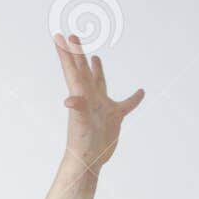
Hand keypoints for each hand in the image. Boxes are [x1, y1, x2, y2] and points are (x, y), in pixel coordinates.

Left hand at [53, 32, 143, 175]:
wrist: (89, 161)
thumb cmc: (82, 145)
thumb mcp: (80, 124)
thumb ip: (78, 109)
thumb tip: (69, 100)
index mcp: (81, 94)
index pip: (73, 69)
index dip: (66, 52)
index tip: (58, 36)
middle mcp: (89, 97)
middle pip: (82, 70)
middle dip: (77, 53)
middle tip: (72, 36)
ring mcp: (101, 107)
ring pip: (99, 83)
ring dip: (97, 70)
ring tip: (94, 57)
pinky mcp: (113, 117)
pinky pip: (126, 105)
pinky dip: (134, 99)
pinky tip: (140, 92)